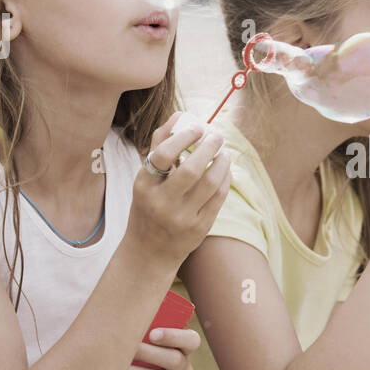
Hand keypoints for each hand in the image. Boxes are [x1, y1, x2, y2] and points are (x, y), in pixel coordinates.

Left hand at [115, 326, 199, 369]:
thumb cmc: (133, 361)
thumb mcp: (140, 345)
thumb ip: (134, 330)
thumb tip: (110, 308)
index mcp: (183, 350)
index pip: (191, 340)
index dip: (174, 336)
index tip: (152, 333)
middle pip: (176, 360)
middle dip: (149, 353)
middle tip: (126, 349)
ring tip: (118, 368)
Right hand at [125, 111, 232, 266]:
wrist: (148, 253)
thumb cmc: (147, 208)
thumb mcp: (145, 181)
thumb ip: (159, 147)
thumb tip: (179, 116)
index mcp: (143, 187)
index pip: (163, 155)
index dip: (184, 137)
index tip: (198, 127)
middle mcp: (161, 203)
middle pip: (191, 169)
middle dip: (209, 147)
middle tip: (217, 136)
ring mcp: (181, 217)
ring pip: (210, 183)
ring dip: (222, 162)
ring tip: (224, 152)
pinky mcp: (199, 228)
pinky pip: (219, 198)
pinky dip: (226, 179)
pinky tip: (226, 170)